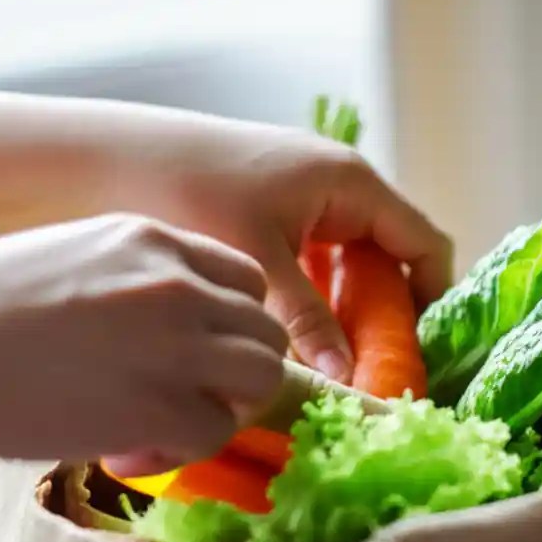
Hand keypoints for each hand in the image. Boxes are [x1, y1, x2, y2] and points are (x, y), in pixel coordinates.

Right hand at [0, 213, 285, 471]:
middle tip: (183, 398)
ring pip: (261, 379)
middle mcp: (177, 283)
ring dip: (220, 410)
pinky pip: (213, 433)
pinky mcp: (160, 405)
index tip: (192, 353)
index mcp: (152, 240)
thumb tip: (149, 333)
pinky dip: (179, 454)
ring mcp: (176, 342)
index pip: (245, 278)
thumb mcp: (65, 259)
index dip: (229, 323)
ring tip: (161, 428)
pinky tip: (123, 454)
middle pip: (265, 330)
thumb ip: (126, 285)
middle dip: (234, 371)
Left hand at [104, 110, 453, 381]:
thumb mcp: (258, 262)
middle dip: (387, 316)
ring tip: (333, 368)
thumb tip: (347, 382)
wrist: (110, 159)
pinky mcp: (276, 214)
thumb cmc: (190, 192)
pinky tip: (293, 341)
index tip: (414, 357)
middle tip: (372, 374)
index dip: (430, 302)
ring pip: (351, 266)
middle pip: (392, 259)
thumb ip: (307, 321)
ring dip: (347, 313)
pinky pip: (317, 263)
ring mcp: (307, 199)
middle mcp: (340, 186)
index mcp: (351, 184)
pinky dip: (315, 301)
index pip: (425, 244)